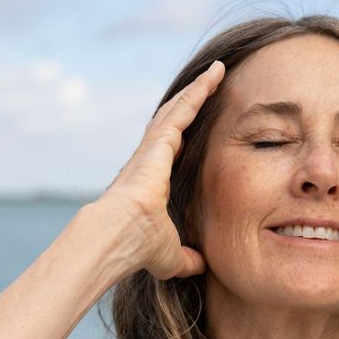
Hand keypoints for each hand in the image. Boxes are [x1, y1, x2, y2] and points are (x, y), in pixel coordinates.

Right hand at [92, 60, 224, 279]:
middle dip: (192, 103)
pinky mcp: (159, 141)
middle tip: (210, 86)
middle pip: (175, 123)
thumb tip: (203, 266)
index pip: (173, 151)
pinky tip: (215, 76)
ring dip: (198, 89)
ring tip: (216, 72)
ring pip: (179, 109)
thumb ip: (188, 257)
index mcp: (153, 181)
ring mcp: (153, 148)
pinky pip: (183, 108)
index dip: (187, 135)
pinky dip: (199, 90)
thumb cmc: (140, 247)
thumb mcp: (173, 256)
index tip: (200, 125)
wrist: (121, 236)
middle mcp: (151, 159)